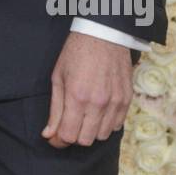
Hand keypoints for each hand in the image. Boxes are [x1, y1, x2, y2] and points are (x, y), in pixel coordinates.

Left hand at [41, 31, 133, 148]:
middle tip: (68, 125)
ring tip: (83, 116)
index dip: (58, 140)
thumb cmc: (76, 53)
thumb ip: (55, 109)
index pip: (68, 135)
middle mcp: (98, 103)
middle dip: (73, 136)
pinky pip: (116, 126)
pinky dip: (106, 124)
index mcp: (77, 96)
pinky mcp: (127, 99)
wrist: (103, 34)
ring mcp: (115, 102)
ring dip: (90, 131)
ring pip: (102, 136)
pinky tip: (98, 112)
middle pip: (85, 140)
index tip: (54, 137)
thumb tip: (48, 134)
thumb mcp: (58, 78)